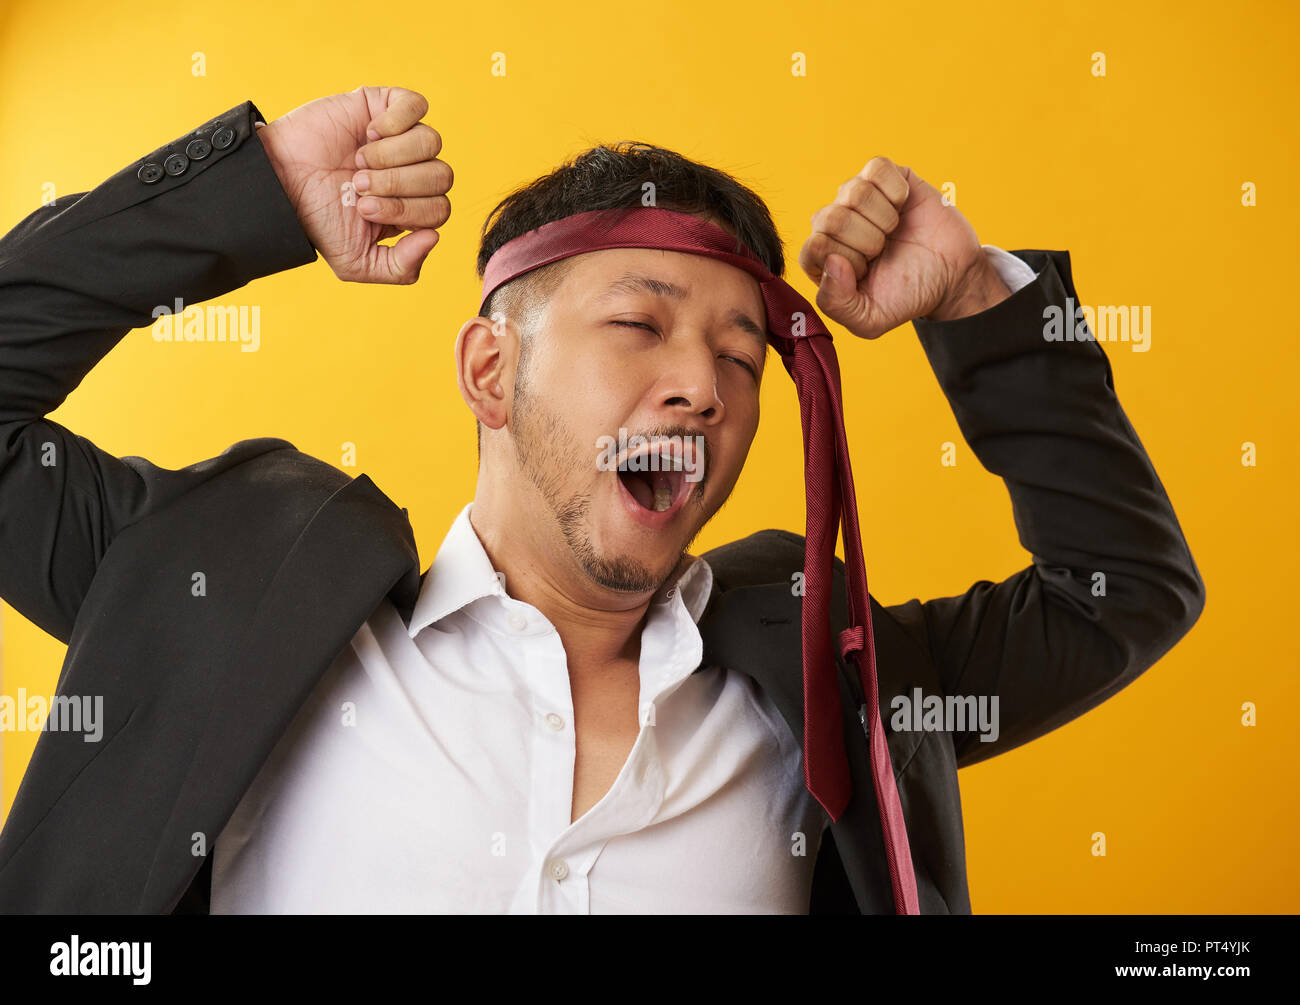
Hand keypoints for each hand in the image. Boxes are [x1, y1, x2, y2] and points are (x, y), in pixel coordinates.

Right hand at [256, 86, 451, 284]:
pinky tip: (368, 133)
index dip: (406, 210)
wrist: (278, 179)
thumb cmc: (316, 218)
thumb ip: (400, 268)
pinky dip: (395, 122)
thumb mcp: (356, 263)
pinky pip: (418, 105)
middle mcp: (414, 172)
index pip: (440, 209)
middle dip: (398, 185)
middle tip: (358, 185)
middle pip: (442, 176)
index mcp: (413, 208)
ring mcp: (402, 138)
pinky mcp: (386, 105)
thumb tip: (434, 237)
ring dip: (392, 157)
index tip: (363, 208)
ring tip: (358, 162)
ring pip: (432, 142)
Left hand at [798, 157, 1009, 338]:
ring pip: (855, 191)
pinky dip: (897, 191)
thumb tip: (832, 263)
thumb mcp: (869, 320)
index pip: (815, 247)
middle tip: (884, 251)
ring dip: (884, 219)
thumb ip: (837, 305)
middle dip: (868, 241)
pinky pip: (877, 167)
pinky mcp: (883, 176)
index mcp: (820, 257)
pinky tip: (903, 206)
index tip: (868, 270)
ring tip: (894, 231)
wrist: (951, 276)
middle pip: (833, 218)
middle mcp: (832, 223)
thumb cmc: (907, 296)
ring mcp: (855, 196)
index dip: (848, 261)